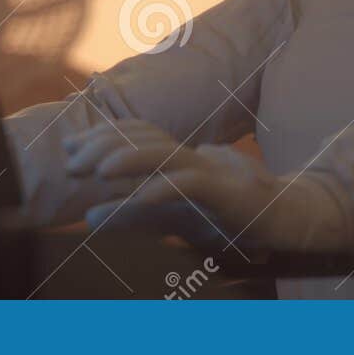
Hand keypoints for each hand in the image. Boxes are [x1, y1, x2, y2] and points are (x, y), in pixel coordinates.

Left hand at [63, 119, 353, 252]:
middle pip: (144, 137)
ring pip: (165, 154)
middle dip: (105, 144)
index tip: (70, 146)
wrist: (283, 221)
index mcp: (178, 158)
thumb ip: (132, 215)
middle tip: (72, 161)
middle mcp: (191, 158)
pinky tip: (140, 196)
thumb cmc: (225, 216)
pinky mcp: (227, 192)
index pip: (136, 134)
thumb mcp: (171, 217)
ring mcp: (211, 171)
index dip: (102, 136)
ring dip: (129, 158)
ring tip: (97, 171)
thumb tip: (86, 217)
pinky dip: (163, 188)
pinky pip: (191, 184)